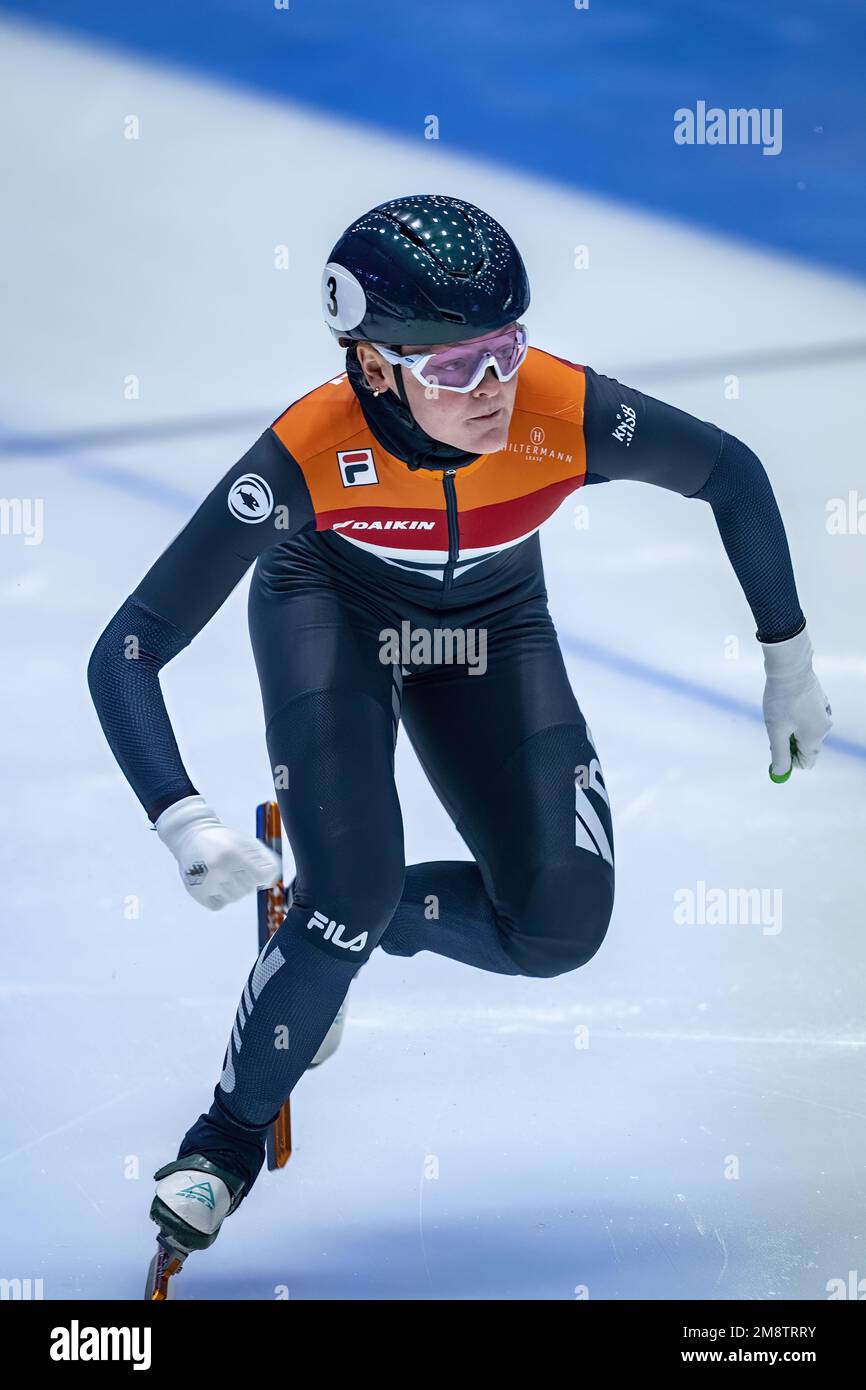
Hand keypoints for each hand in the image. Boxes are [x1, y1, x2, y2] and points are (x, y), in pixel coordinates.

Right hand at [155, 794, 281, 910]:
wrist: (190, 836)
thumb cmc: (222, 839)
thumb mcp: (244, 841)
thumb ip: (264, 857)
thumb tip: (273, 879)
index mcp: (234, 853)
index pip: (260, 876)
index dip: (262, 875)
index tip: (257, 871)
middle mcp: (220, 869)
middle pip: (248, 889)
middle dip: (247, 880)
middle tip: (235, 868)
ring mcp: (207, 882)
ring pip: (234, 898)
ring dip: (234, 889)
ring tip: (224, 874)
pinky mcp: (196, 892)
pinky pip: (218, 904)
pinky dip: (220, 897)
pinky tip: (215, 883)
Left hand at [760, 625, 831, 781]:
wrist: (789, 667)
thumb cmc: (781, 700)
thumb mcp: (776, 732)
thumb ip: (779, 755)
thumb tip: (779, 773)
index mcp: (816, 736)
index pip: (806, 762)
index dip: (789, 760)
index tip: (774, 749)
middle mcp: (824, 725)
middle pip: (806, 746)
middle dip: (788, 743)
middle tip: (773, 730)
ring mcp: (823, 710)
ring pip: (805, 730)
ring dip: (790, 728)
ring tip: (778, 715)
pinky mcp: (818, 698)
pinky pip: (807, 716)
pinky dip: (795, 716)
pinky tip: (785, 704)